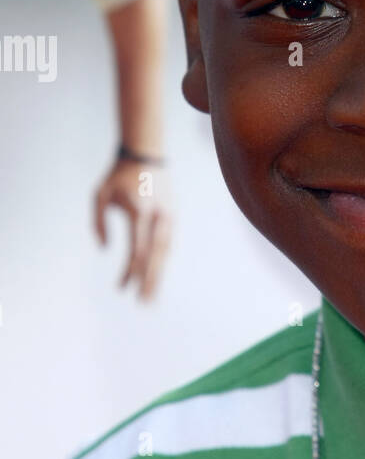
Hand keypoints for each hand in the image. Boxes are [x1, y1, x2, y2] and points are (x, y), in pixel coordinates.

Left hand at [94, 158, 172, 300]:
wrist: (146, 154)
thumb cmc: (118, 176)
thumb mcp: (99, 195)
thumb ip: (98, 223)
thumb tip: (104, 249)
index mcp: (139, 211)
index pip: (137, 250)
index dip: (130, 271)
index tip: (121, 288)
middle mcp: (158, 216)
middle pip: (155, 256)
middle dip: (149, 281)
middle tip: (144, 304)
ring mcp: (168, 216)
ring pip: (165, 253)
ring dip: (158, 275)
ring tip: (150, 296)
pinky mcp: (172, 216)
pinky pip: (166, 244)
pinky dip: (160, 261)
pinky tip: (154, 275)